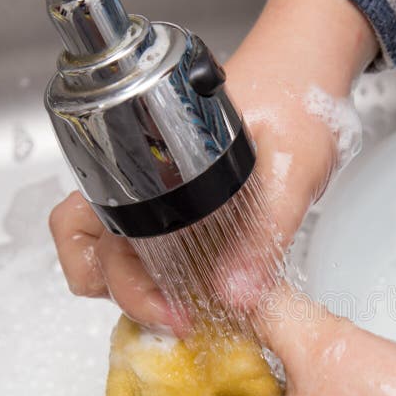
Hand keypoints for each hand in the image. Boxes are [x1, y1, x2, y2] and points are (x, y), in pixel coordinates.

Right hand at [48, 0, 377, 328]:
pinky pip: (155, 252)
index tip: (175, 315)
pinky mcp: (187, 209)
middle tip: (180, 320)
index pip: (98, 234)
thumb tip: (234, 295)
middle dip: (125, 296)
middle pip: (91, 251)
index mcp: (146, 163)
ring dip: (134, 290)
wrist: (305, 75)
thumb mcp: (289, 170)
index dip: (127, 286)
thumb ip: (264, 233)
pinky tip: (198, 295)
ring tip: (180, 312)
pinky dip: (164, 282)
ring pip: (111, 253)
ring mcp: (161, 197)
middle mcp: (142, 181)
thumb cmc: (293, 100)